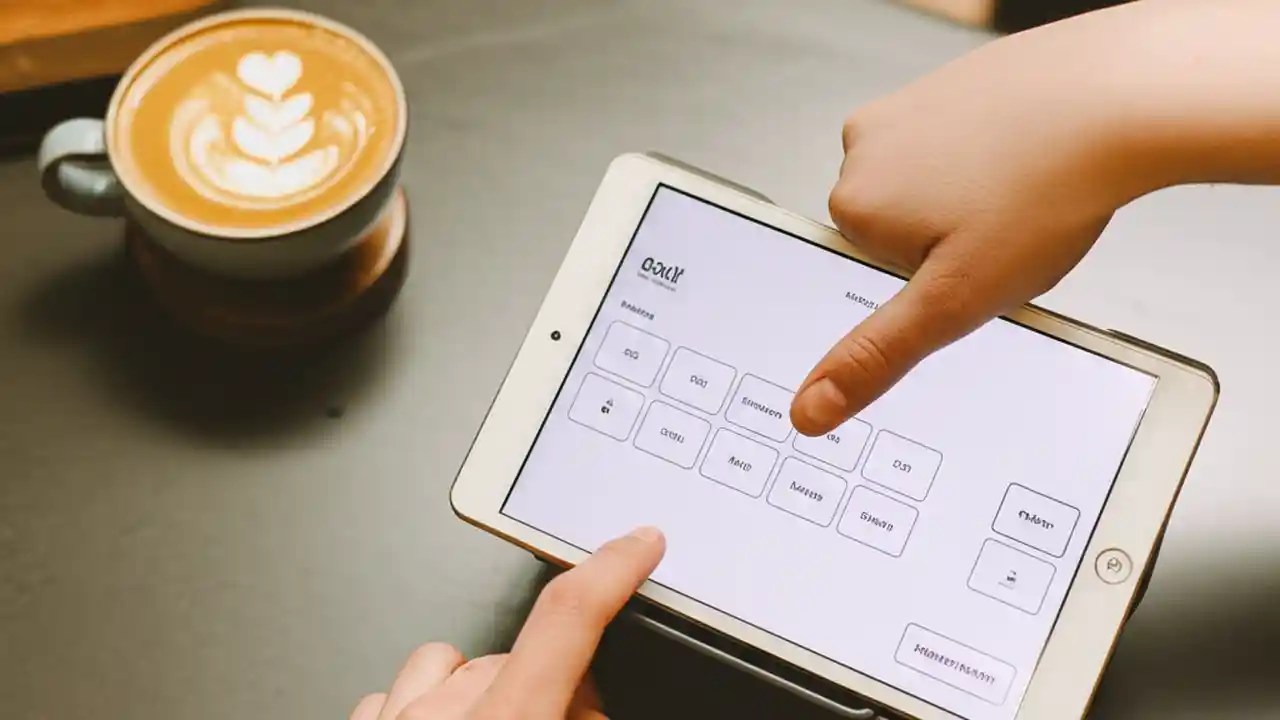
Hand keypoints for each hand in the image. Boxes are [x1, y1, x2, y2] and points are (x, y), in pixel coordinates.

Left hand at [349, 527, 664, 719]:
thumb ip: (592, 718)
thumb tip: (601, 704)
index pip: (570, 616)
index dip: (612, 569)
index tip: (639, 542)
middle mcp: (444, 714)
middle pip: (522, 654)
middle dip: (558, 686)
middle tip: (570, 719)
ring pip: (456, 664)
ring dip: (489, 689)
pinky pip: (401, 690)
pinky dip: (430, 704)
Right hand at [789, 5, 1156, 436]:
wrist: (1119, 100)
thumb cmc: (1043, 192)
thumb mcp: (953, 302)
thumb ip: (875, 357)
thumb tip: (807, 411)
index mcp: (853, 202)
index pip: (875, 270)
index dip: (930, 277)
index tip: (970, 257)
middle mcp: (864, 144)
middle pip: (897, 223)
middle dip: (943, 236)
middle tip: (999, 229)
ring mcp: (906, 104)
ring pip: (928, 181)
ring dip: (969, 193)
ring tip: (1019, 189)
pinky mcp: (949, 79)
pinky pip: (958, 138)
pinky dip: (992, 152)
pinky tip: (1026, 156)